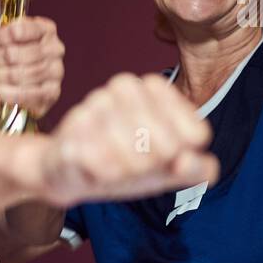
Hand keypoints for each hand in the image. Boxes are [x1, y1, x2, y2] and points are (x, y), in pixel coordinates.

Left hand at [0, 16, 64, 116]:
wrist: (20, 86)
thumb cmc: (13, 58)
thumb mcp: (4, 37)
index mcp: (46, 30)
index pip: (26, 28)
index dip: (6, 35)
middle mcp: (56, 49)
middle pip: (20, 54)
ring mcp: (56, 72)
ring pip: (21, 74)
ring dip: (0, 76)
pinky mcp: (52, 93)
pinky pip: (27, 94)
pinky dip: (6, 92)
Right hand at [37, 72, 218, 206]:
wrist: (65, 171)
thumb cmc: (122, 165)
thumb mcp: (166, 169)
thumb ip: (196, 170)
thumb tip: (188, 161)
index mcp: (155, 87)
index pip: (195, 135)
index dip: (181, 157)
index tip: (163, 155)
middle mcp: (126, 85)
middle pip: (168, 148)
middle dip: (152, 167)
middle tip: (131, 163)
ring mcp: (97, 102)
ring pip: (137, 160)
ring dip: (125, 173)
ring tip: (109, 163)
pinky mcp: (75, 127)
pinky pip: (107, 167)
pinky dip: (103, 177)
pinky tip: (92, 166)